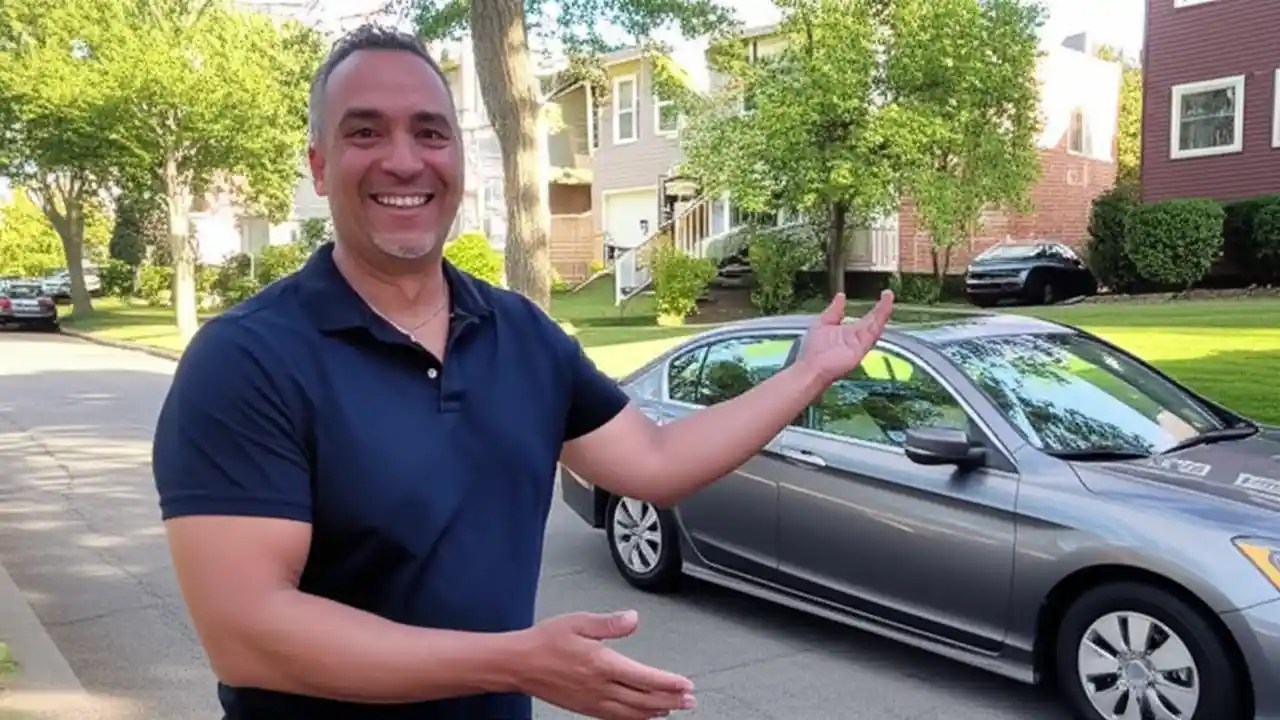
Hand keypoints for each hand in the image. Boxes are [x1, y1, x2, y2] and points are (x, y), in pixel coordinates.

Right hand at [512, 609, 694, 718]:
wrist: (518, 664)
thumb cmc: (545, 641)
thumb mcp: (578, 622)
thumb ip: (609, 623)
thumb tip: (633, 618)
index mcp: (601, 664)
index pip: (644, 678)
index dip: (668, 683)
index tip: (686, 684)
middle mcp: (600, 687)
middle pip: (644, 700)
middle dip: (671, 700)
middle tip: (690, 700)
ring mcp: (593, 702)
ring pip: (633, 713)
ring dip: (657, 712)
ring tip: (674, 709)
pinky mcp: (586, 708)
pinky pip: (617, 719)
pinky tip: (644, 717)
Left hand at [796, 289, 894, 385]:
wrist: (811, 367)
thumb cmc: (814, 350)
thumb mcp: (823, 322)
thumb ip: (834, 311)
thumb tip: (840, 296)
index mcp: (850, 332)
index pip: (867, 318)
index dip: (876, 307)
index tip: (883, 294)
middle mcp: (858, 338)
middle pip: (874, 320)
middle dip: (883, 307)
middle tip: (889, 293)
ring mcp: (860, 343)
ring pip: (876, 325)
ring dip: (883, 311)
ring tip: (888, 297)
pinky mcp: (861, 348)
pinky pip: (872, 333)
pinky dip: (878, 321)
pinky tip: (883, 311)